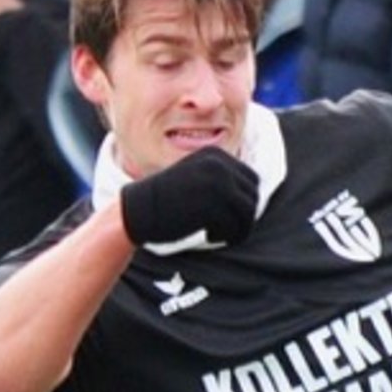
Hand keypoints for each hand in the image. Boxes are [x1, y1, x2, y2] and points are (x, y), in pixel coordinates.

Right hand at [119, 147, 257, 246]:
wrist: (138, 209)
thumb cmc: (165, 199)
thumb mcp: (195, 177)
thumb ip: (220, 180)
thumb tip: (253, 198)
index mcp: (216, 155)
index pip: (251, 179)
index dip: (246, 202)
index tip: (232, 217)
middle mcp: (219, 165)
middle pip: (252, 196)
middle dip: (244, 217)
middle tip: (229, 230)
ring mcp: (216, 184)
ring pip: (246, 213)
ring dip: (237, 229)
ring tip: (220, 235)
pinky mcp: (211, 205)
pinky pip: (234, 226)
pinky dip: (226, 236)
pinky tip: (210, 237)